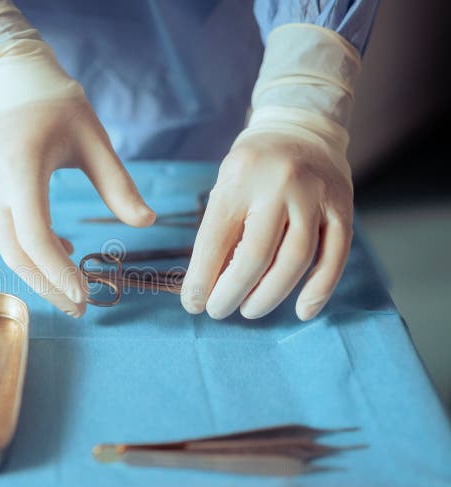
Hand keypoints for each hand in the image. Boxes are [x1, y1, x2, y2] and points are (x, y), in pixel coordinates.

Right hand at [0, 99, 155, 316]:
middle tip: (80, 309)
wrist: (3, 74)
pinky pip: (0, 230)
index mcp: (20, 169)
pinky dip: (27, 249)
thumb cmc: (55, 102)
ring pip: (5, 247)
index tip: (85, 298)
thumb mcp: (93, 139)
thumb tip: (147, 223)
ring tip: (73, 283)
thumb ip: (118, 185)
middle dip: (48, 287)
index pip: (35, 238)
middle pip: (16, 255)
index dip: (59, 274)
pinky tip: (57, 248)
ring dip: (38, 271)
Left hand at [181, 131, 353, 320]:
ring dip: (271, 295)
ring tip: (250, 310)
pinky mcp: (342, 206)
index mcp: (239, 179)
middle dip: (233, 291)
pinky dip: (319, 289)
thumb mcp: (226, 185)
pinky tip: (303, 311)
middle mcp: (278, 185)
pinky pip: (335, 255)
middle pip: (256, 254)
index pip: (215, 240)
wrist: (300, 126)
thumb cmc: (254, 166)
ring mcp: (315, 195)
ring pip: (296, 259)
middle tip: (219, 311)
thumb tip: (207, 286)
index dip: (202, 278)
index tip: (193, 303)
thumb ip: (221, 231)